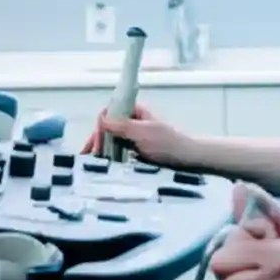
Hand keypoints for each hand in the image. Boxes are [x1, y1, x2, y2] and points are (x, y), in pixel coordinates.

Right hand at [78, 102, 193, 166]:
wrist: (189, 159)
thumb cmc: (168, 143)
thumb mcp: (143, 132)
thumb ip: (122, 125)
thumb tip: (101, 119)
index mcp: (135, 112)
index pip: (110, 114)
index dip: (101, 127)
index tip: (98, 144)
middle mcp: (133, 122)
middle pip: (108, 129)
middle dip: (98, 141)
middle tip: (90, 157)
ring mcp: (134, 137)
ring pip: (112, 141)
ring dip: (102, 151)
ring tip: (93, 164)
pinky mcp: (137, 151)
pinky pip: (119, 152)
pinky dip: (111, 158)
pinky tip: (104, 167)